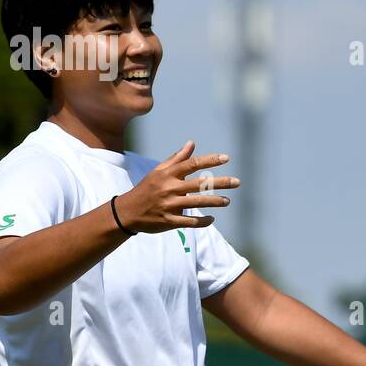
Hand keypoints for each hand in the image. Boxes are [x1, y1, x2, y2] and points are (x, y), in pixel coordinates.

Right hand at [115, 140, 240, 233]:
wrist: (127, 211)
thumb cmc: (147, 188)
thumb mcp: (158, 171)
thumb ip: (177, 158)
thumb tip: (192, 143)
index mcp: (168, 174)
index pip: (192, 164)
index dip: (210, 160)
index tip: (226, 158)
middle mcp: (170, 188)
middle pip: (200, 183)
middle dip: (220, 182)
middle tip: (237, 182)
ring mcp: (170, 205)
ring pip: (198, 202)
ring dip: (215, 202)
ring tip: (227, 201)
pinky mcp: (169, 221)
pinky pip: (190, 221)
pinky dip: (202, 221)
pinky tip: (212, 219)